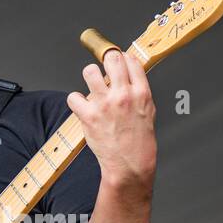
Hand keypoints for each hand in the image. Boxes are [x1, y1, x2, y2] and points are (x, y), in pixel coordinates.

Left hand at [67, 48, 156, 196]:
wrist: (129, 164)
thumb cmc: (140, 140)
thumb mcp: (148, 110)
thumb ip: (139, 90)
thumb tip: (130, 73)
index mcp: (141, 93)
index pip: (130, 60)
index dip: (123, 58)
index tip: (118, 62)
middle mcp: (123, 95)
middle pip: (111, 58)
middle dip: (106, 60)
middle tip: (104, 69)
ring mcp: (105, 105)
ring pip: (89, 71)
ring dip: (89, 76)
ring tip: (92, 85)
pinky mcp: (89, 116)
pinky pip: (74, 96)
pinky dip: (75, 101)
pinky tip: (82, 106)